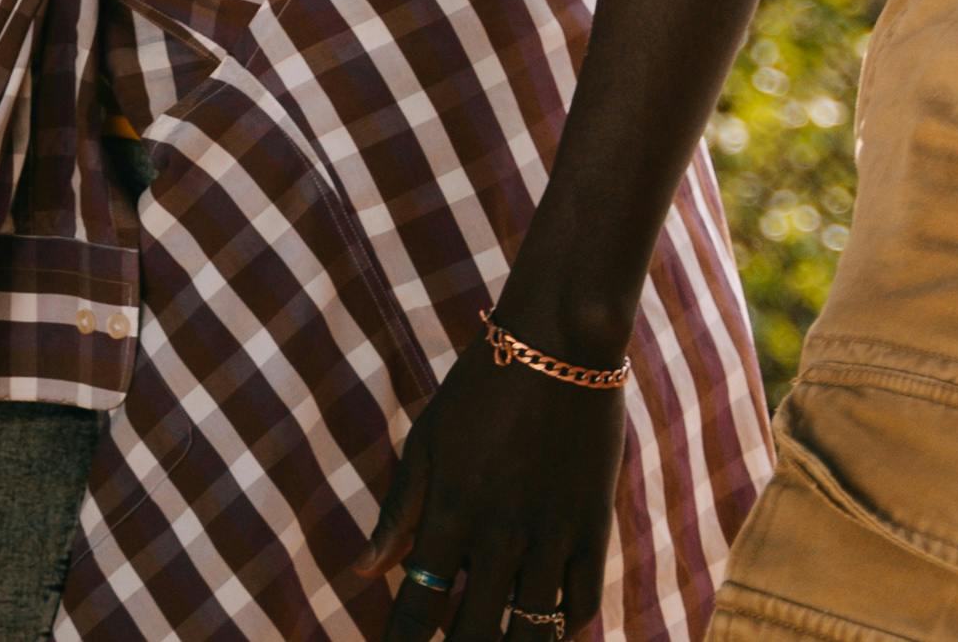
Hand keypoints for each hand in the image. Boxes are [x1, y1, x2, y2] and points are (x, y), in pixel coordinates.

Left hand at [360, 343, 627, 641]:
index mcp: (451, 511)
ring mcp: (552, 535)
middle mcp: (500, 533)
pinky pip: (580, 606)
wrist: (559, 346)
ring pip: (532, 631)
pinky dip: (560, 628)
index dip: (403, 641)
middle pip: (476, 631)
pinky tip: (542, 629)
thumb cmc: (480, 390)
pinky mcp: (594, 530)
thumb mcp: (427, 442)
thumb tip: (363, 572)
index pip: (420, 606)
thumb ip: (399, 511)